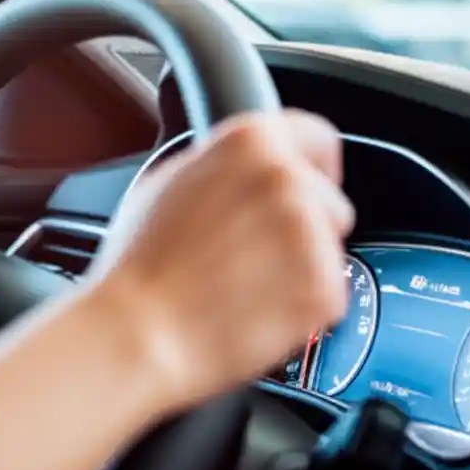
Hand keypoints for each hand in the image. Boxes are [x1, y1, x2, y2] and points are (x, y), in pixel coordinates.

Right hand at [86, 111, 354, 412]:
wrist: (140, 332)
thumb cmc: (140, 265)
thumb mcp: (169, 180)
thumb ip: (224, 164)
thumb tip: (242, 169)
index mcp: (251, 142)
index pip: (317, 137)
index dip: (311, 166)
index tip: (308, 184)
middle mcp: (288, 179)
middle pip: (328, 199)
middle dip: (305, 224)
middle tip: (256, 252)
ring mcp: (311, 235)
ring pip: (330, 249)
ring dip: (303, 267)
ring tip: (246, 285)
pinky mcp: (324, 289)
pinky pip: (328, 295)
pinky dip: (301, 308)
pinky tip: (254, 309)